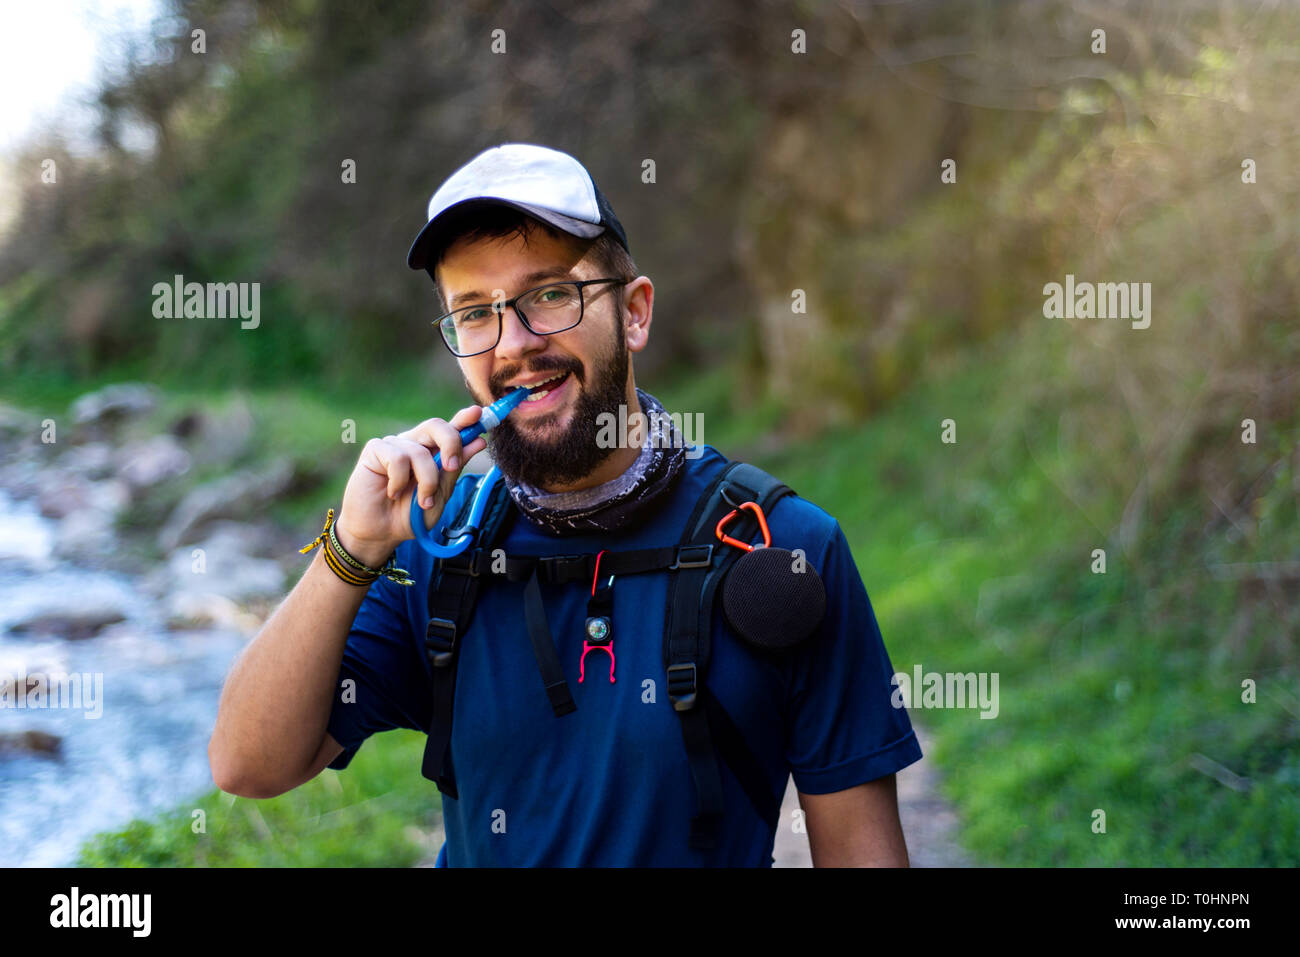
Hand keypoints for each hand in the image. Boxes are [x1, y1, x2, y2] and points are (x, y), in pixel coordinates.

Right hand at [333, 406, 486, 564]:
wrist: (381, 533)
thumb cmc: (410, 515)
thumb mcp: (441, 495)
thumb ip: (455, 468)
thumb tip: (478, 442)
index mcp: (433, 452)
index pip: (451, 429)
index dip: (465, 419)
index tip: (479, 414)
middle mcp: (415, 444)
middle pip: (436, 426)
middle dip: (451, 443)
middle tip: (452, 466)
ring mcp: (395, 445)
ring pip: (419, 451)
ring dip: (426, 481)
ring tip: (421, 502)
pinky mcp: (375, 449)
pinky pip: (397, 458)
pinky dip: (399, 481)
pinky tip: (393, 493)